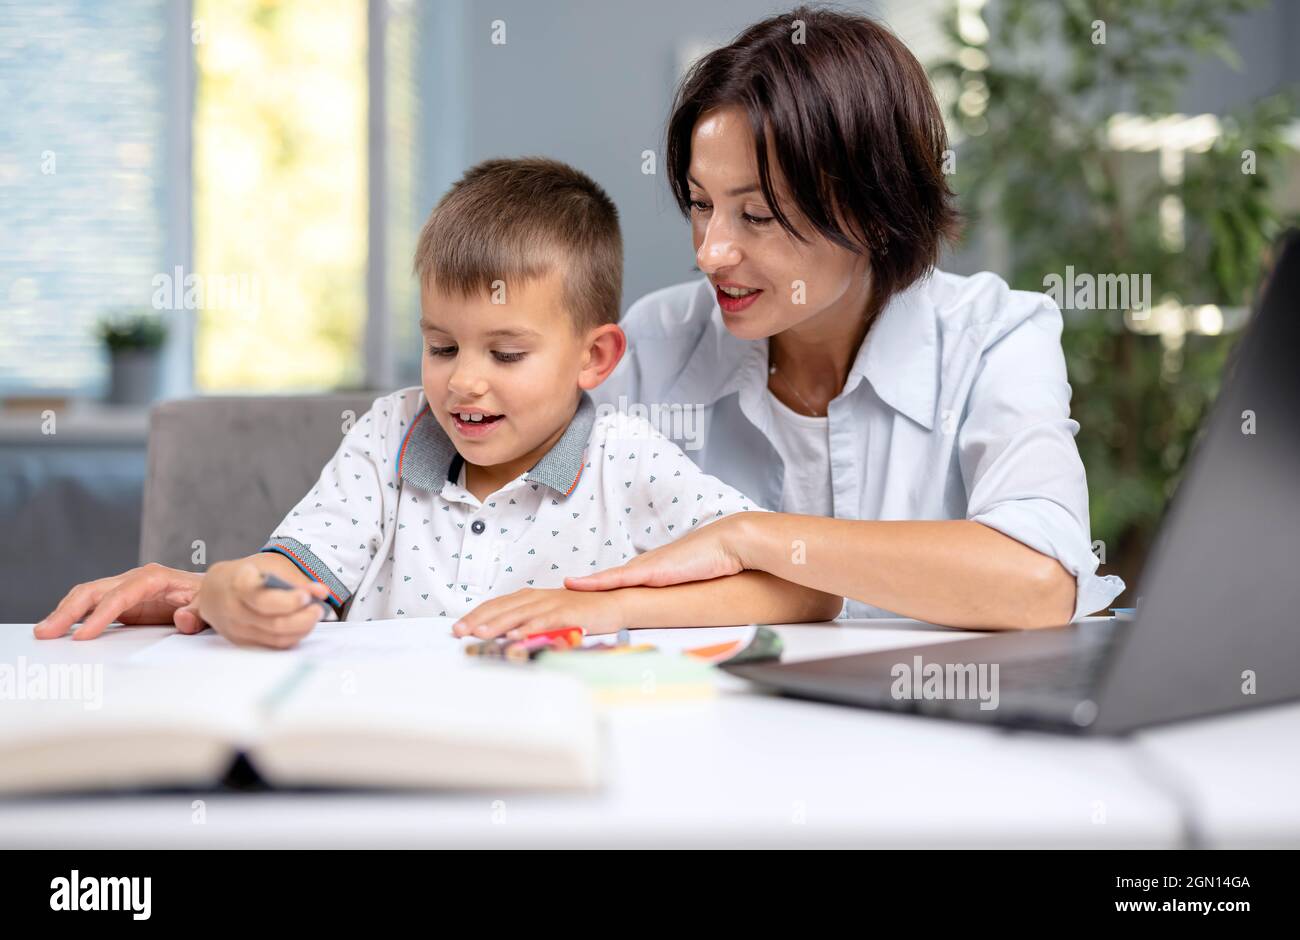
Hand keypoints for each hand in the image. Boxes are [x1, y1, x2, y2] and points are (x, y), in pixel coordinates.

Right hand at [35, 563, 206, 640]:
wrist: (213, 591)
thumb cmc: (210, 597)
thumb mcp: (210, 605)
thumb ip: (199, 613)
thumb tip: (183, 619)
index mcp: (155, 578)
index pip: (120, 595)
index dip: (101, 614)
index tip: (83, 635)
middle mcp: (135, 579)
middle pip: (95, 591)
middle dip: (68, 611)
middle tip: (46, 632)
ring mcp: (127, 589)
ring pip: (88, 596)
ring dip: (65, 613)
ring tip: (44, 631)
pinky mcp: (123, 601)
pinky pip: (93, 605)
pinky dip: (74, 615)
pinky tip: (60, 629)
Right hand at [195, 559, 331, 648]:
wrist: (214, 590)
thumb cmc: (247, 574)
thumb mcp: (268, 566)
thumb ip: (296, 580)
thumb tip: (322, 592)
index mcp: (239, 585)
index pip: (265, 600)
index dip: (289, 601)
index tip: (307, 596)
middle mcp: (235, 610)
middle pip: (274, 623)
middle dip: (303, 618)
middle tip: (319, 609)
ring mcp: (238, 630)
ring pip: (277, 638)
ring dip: (302, 629)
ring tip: (315, 615)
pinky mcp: (244, 642)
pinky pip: (274, 645)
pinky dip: (293, 636)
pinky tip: (303, 625)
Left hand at [452, 587, 625, 640]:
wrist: (612, 604)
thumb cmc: (579, 612)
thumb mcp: (548, 614)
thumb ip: (526, 621)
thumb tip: (500, 635)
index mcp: (530, 597)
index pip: (497, 604)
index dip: (476, 615)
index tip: (457, 627)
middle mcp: (537, 597)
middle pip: (502, 608)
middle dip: (478, 620)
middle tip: (458, 632)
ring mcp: (552, 604)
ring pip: (519, 615)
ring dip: (497, 624)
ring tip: (479, 634)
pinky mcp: (567, 613)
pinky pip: (544, 622)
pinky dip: (528, 629)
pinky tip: (515, 637)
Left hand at [563, 513, 747, 592]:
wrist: (727, 543)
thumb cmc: (716, 561)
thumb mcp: (693, 579)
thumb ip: (683, 586)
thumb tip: (681, 598)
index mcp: (653, 570)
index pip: (619, 581)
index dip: (598, 588)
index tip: (579, 594)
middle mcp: (644, 567)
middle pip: (606, 581)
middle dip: (583, 589)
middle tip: (558, 596)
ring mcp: (644, 568)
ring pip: (604, 580)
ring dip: (582, 587)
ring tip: (557, 593)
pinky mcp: (649, 571)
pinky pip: (615, 579)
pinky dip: (594, 583)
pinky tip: (574, 585)